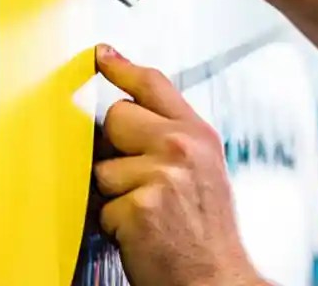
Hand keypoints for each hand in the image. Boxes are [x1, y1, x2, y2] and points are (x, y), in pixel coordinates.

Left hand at [94, 45, 263, 285]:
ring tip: (146, 213)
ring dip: (114, 194)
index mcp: (199, 135)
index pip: (154, 83)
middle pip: (116, 116)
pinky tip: (141, 233)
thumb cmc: (207, 234)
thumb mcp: (203, 171)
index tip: (101, 55)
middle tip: (139, 180)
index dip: (122, 66)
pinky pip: (103, 205)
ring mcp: (161, 176)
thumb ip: (171, 138)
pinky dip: (114, 224)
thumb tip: (126, 117)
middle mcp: (182, 148)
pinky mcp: (139, 206)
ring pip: (103, 167)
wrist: (216, 281)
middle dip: (115, 148)